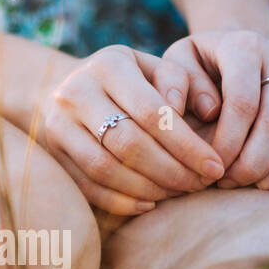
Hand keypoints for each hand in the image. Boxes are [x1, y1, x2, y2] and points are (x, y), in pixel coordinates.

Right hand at [35, 45, 227, 215]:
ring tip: (179, 193)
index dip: (186, 144)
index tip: (215, 166)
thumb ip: (181, 82)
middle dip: (171, 170)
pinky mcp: (53, 154)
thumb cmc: (129, 80)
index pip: (151, 112)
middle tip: (200, 185)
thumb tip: (202, 112)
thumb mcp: (154, 68)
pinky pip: (88, 187)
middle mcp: (75, 92)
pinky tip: (150, 203)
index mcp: (108, 65)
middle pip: (128, 143)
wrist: (67, 86)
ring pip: (106, 169)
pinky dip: (121, 201)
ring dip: (148, 188)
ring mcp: (58, 125)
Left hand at [160, 29, 268, 190]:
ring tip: (262, 185)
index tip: (212, 170)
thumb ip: (176, 82)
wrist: (235, 47)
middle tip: (232, 184)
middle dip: (254, 160)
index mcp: (243, 45)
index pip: (242, 102)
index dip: (228, 143)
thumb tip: (207, 111)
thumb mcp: (178, 63)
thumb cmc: (200, 65)